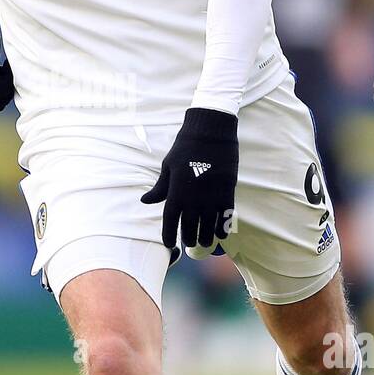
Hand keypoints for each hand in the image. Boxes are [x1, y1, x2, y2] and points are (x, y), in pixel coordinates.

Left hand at [140, 107, 238, 249]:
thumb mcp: (168, 166)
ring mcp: (212, 195)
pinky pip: (225, 216)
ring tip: (203, 243)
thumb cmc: (185, 147)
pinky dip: (222, 228)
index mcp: (177, 191)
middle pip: (190, 226)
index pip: (171, 220)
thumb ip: (160, 188)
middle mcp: (194, 197)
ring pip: (209, 225)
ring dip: (206, 237)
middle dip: (188, 237)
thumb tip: (145, 201)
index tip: (168, 244)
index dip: (168, 234)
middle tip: (188, 243)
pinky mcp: (228, 190)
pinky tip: (219, 234)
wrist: (211, 131)